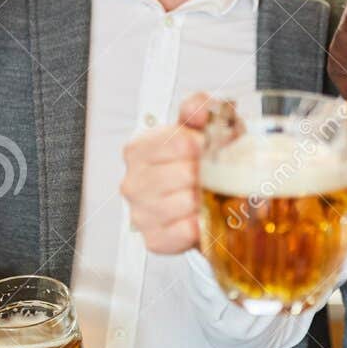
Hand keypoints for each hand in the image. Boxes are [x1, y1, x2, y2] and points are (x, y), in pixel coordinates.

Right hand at [120, 92, 212, 254]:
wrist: (205, 198)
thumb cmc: (200, 161)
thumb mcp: (204, 126)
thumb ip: (200, 108)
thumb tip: (198, 109)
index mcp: (139, 149)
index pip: (179, 142)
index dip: (204, 144)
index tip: (209, 148)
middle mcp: (133, 181)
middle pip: (185, 174)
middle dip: (207, 174)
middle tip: (213, 174)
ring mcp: (141, 212)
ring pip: (186, 203)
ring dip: (205, 200)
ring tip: (207, 195)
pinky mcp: (154, 239)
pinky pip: (184, 232)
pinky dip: (199, 226)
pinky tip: (201, 217)